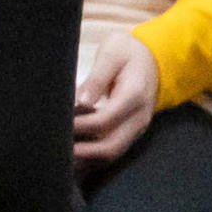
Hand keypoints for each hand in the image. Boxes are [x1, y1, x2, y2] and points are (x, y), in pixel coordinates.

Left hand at [72, 32, 160, 166]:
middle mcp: (139, 117)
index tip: (60, 126)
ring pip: (112, 154)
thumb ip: (96, 79)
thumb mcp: (111, 54)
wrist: (152, 58)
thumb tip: (81, 102)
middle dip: (83, 152)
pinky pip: (113, 151)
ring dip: (88, 159)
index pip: (104, 120)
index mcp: (134, 95)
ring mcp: (137, 127)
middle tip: (58, 151)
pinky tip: (75, 158)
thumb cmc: (127, 52)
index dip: (80, 126)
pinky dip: (94, 158)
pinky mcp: (131, 132)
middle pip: (111, 146)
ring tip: (63, 158)